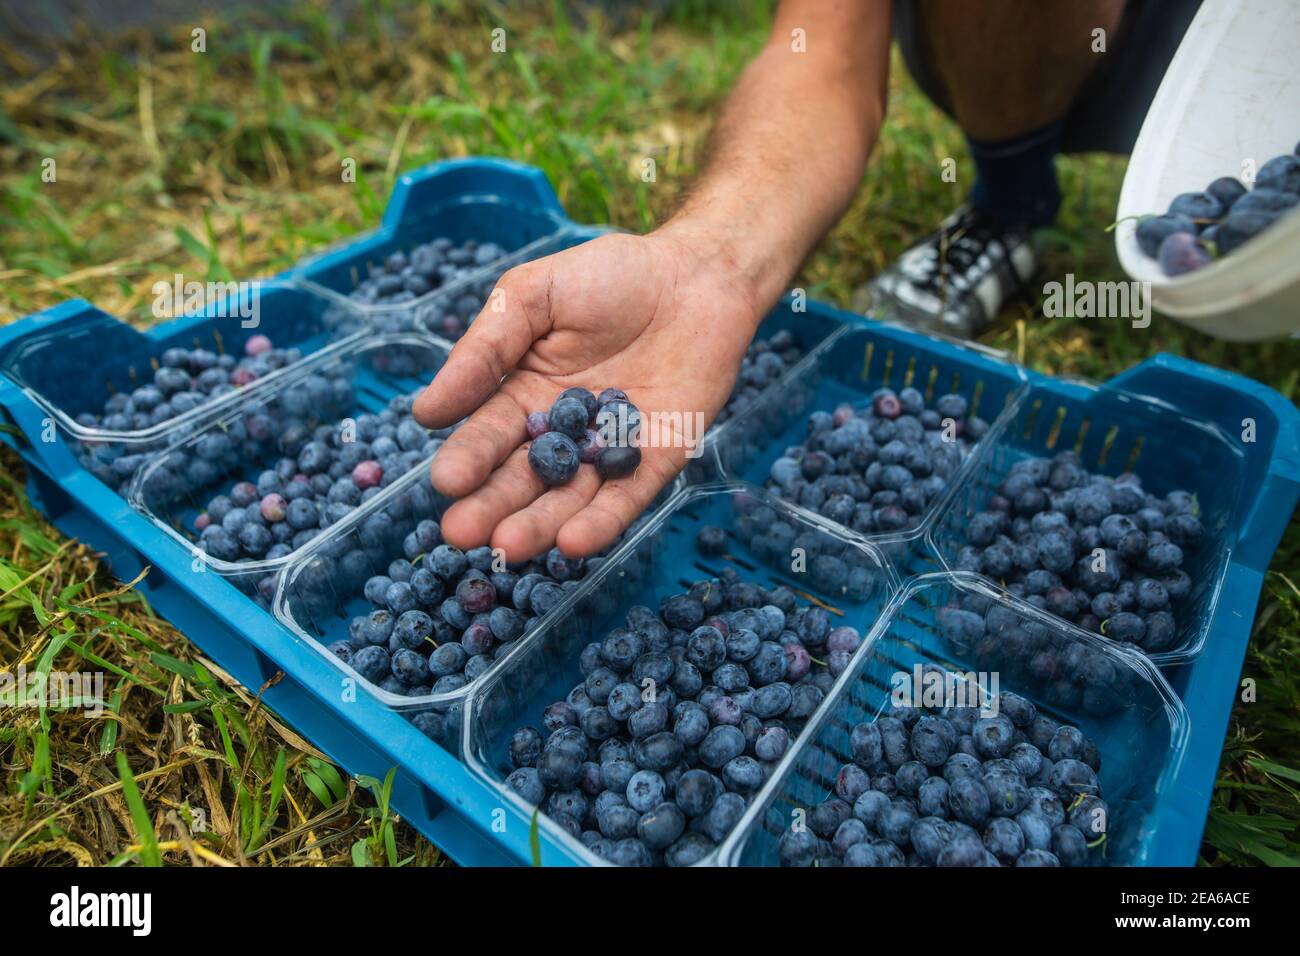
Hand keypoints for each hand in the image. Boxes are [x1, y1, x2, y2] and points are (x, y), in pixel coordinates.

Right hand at [412, 227, 762, 561]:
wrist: (696, 274)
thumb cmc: (610, 276)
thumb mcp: (532, 297)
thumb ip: (484, 350)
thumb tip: (426, 411)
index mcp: (523, 394)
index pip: (488, 436)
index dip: (467, 459)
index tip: (445, 483)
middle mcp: (562, 432)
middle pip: (522, 478)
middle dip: (493, 506)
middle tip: (464, 533)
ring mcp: (609, 450)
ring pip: (569, 497)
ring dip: (540, 525)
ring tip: (512, 546)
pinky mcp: (658, 459)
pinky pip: (627, 496)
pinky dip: (602, 521)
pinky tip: (575, 542)